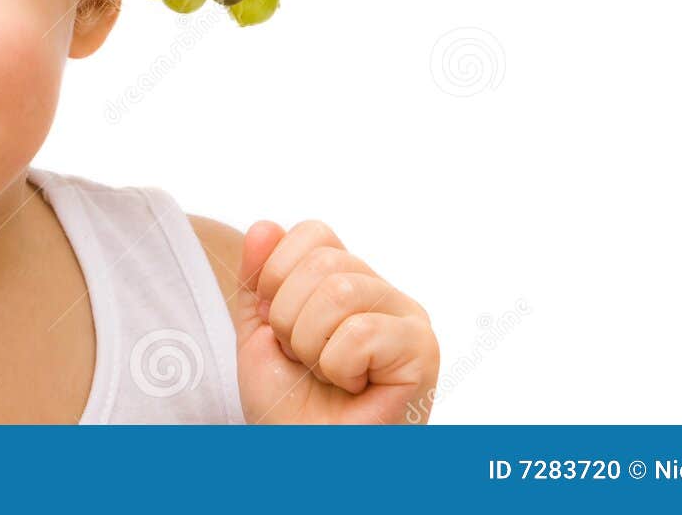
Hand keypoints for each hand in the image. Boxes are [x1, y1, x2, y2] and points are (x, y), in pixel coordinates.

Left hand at [235, 219, 439, 423]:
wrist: (305, 456)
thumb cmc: (288, 405)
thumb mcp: (259, 332)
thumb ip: (258, 279)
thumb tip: (264, 226)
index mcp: (347, 278)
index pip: (313, 232)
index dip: (276, 275)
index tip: (276, 326)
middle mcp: (382, 291)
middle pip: (324, 262)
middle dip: (290, 318)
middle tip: (301, 358)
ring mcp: (407, 318)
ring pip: (341, 292)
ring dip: (311, 344)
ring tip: (325, 374)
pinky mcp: (423, 349)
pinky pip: (361, 332)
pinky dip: (338, 366)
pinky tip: (353, 388)